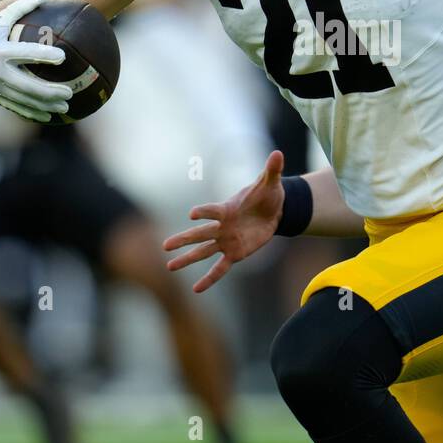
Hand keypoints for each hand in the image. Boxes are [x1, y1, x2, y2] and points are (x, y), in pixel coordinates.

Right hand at [0, 0, 72, 122]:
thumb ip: (20, 7)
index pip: (24, 53)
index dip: (43, 54)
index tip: (62, 56)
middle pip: (27, 85)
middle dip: (49, 91)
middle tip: (69, 93)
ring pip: (23, 99)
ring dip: (44, 105)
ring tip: (65, 107)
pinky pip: (14, 106)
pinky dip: (31, 112)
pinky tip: (47, 115)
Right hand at [163, 151, 285, 292]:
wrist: (274, 210)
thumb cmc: (268, 194)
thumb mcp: (271, 183)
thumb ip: (272, 170)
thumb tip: (278, 154)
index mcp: (228, 209)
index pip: (213, 211)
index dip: (204, 212)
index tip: (192, 214)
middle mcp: (222, 226)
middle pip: (200, 234)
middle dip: (183, 240)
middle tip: (164, 246)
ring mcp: (226, 241)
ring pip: (203, 252)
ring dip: (187, 259)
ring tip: (169, 267)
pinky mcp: (235, 254)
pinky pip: (220, 268)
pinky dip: (209, 278)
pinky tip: (196, 289)